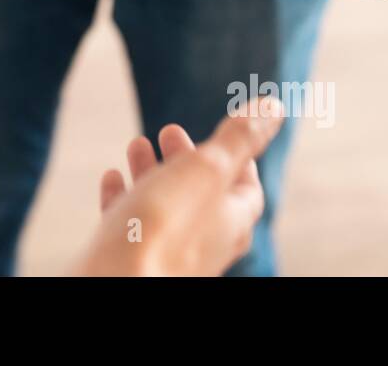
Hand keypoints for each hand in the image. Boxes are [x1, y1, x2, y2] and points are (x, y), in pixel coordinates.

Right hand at [76, 97, 284, 276]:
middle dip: (187, 158)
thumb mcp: (207, 169)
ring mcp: (165, 254)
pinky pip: (129, 224)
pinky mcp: (129, 259)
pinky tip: (111, 177)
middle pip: (202, 195)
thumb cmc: (163, 228)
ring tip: (137, 144)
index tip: (223, 132)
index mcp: (230, 223)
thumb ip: (240, 137)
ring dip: (152, 171)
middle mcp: (203, 244)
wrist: (114, 282)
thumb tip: (275, 105)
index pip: (247, 189)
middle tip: (168, 130)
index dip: (239, 157)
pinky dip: (123, 195)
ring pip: (163, 207)